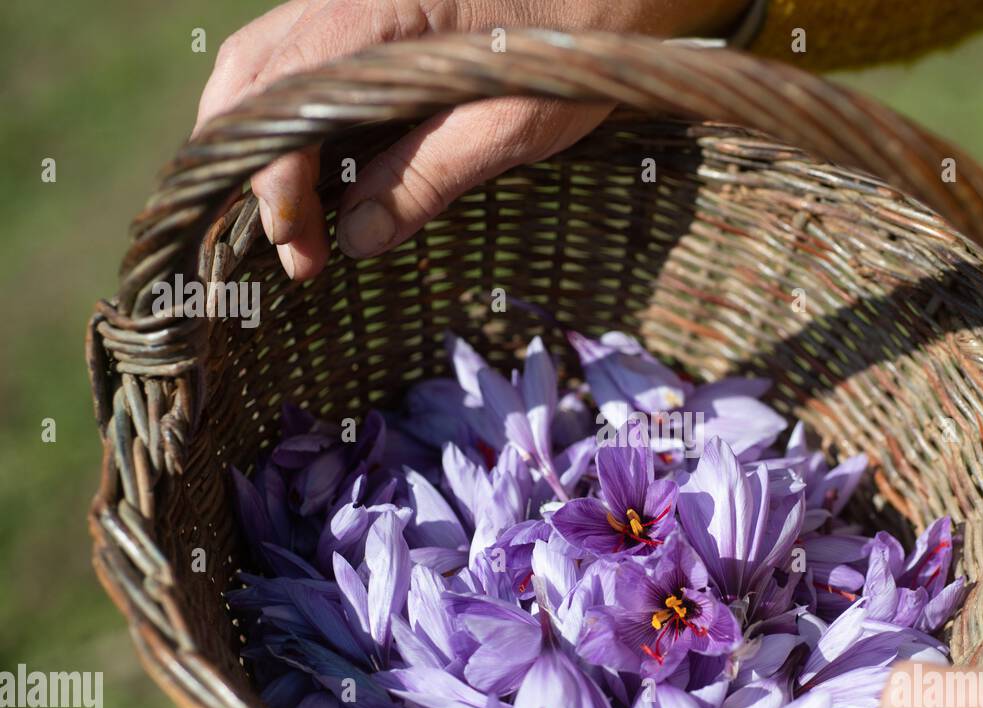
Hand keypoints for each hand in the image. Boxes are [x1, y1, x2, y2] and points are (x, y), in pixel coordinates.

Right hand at [193, 0, 749, 279]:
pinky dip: (286, 116)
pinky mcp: (369, 12)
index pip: (287, 98)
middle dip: (246, 166)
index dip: (276, 180)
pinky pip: (299, 59)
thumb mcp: (514, 126)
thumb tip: (357, 237)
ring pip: (262, 63)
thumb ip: (430, 176)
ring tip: (289, 221)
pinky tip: (314, 170)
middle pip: (249, 73)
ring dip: (256, 141)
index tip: (299, 249)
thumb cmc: (577, 47)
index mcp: (378, 14)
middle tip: (287, 248)